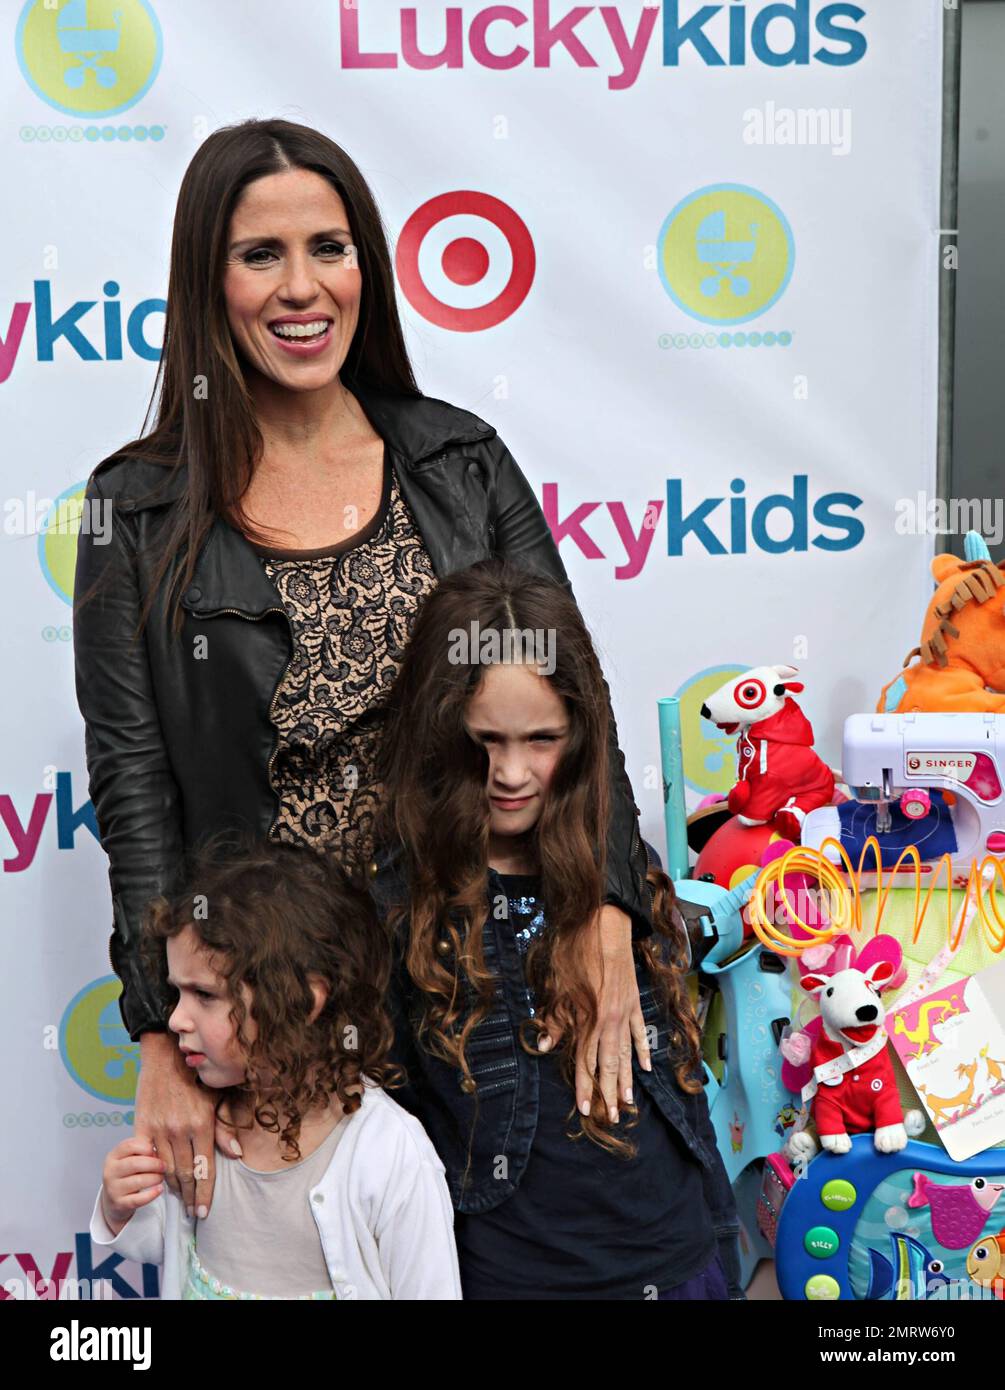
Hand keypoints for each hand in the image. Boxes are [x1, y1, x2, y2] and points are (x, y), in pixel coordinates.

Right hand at [101, 1136, 165, 1235]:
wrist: (115, 1200)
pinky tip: (159, 1189)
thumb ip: (143, 1152)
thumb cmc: (128, 1174)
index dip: (146, 1147)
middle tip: (164, 1166)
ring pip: (138, 1181)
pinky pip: (138, 1199)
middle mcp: (110, 1171)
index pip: (130, 1145)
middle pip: (135, 1163)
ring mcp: (113, 1189)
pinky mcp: (119, 1204)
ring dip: (155, 1178)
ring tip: (161, 1177)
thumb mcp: (130, 1159)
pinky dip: (152, 1194)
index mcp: (113, 1156)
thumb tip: (161, 1150)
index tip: (155, 1152)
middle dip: (154, 1164)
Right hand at [135, 1032, 230, 1219]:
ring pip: (165, 1169)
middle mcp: (180, 1130)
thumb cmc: (197, 1076)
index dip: (205, 1192)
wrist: (166, 1056)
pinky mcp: (142, 1126)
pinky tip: (158, 1183)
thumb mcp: (218, 1098)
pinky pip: (148, 1157)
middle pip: (185, 1173)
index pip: (205, 1167)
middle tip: (192, 1213)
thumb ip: (226, 1128)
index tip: (204, 1212)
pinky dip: (153, 1172)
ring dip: (173, 1188)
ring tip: (180, 1201)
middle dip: (189, 1196)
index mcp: (202, 1124)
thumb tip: (237, 1154)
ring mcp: (159, 1129)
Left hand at [538, 905, 650, 1121]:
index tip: (584, 1110)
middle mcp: (611, 1020)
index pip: (587, 1061)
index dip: (584, 1087)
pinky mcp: (634, 1002)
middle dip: (608, 1092)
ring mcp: (626, 1012)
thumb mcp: (558, 986)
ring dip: (625, 1079)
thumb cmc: (577, 951)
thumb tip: (548, 1047)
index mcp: (590, 1018)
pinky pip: (639, 1032)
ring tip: (626, 1102)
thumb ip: (554, 1020)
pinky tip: (644, 1067)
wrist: (605, 923)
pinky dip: (641, 1050)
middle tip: (612, 1118)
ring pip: (626, 1053)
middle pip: (609, 1064)